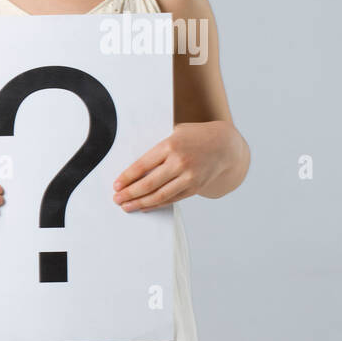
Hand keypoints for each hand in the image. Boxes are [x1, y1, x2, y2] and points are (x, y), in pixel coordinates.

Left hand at [113, 122, 232, 211]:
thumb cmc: (195, 137)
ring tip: (127, 206)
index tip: (116, 186)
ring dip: (140, 203)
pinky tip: (145, 207)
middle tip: (116, 199)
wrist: (225, 146)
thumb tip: (134, 168)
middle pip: (148, 183)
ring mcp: (189, 176)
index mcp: (170, 145)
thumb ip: (157, 148)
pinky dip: (157, 204)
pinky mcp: (196, 187)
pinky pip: (172, 199)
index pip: (141, 166)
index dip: (126, 178)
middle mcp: (180, 162)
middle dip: (129, 194)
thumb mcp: (175, 133)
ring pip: (160, 195)